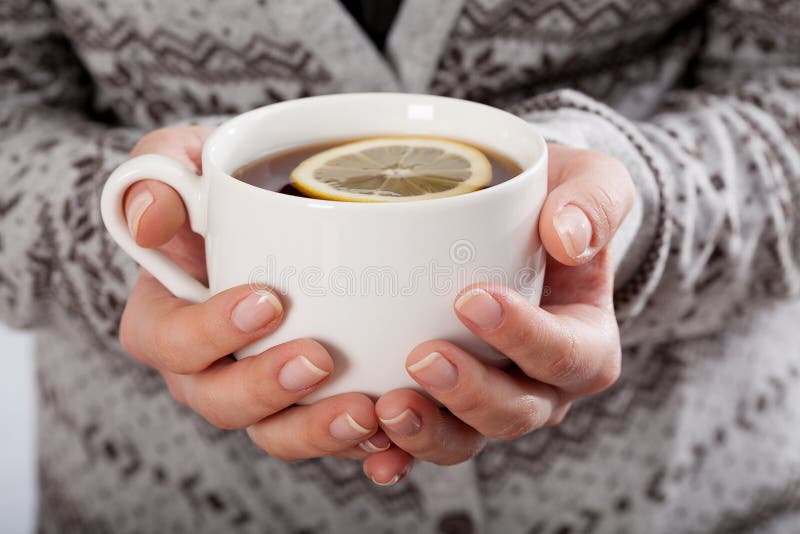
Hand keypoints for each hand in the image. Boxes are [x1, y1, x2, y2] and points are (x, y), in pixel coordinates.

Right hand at [118, 126, 390, 462]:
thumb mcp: (183, 158)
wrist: (280, 211)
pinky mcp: (309, 402)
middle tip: (320, 358)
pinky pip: (327, 438)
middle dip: (269, 389)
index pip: (172, 341)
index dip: (212, 332)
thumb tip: (150, 218)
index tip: (268, 300)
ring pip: (277, 434)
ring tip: (368, 412)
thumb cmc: (225, 190)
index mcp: (168, 321)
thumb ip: (157, 171)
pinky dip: (361, 444)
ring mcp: (262, 391)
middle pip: (222, 404)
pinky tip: (395, 434)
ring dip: (319, 432)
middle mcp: (208, 369)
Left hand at [364, 143, 634, 483]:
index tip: (471, 299)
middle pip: (515, 411)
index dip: (524, 337)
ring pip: (467, 440)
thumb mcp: (591, 182)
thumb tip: (569, 238)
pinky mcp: (444, 407)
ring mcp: (489, 402)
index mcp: (584, 341)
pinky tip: (372, 455)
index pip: (566, 354)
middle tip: (422, 357)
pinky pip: (423, 445)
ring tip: (387, 410)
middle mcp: (541, 385)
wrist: (511, 221)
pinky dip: (398, 456)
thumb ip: (595, 202)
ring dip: (428, 434)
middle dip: (469, 393)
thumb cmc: (551, 203)